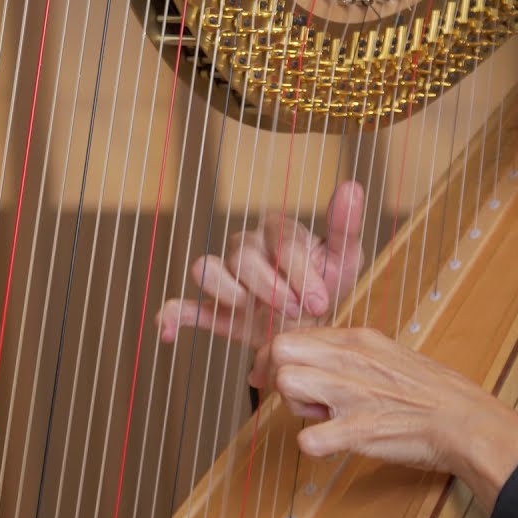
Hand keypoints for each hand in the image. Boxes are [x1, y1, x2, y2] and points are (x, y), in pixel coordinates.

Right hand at [156, 181, 366, 347]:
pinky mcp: (211, 308)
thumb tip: (352, 185)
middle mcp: (244, 247)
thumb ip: (345, 226)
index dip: (299, 272)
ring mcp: (225, 277)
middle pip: (242, 256)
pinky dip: (169, 316)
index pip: (279, 242)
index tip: (320, 301)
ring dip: (226, 291)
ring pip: (207, 270)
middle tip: (295, 310)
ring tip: (244, 308)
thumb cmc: (325, 286)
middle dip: (270, 287)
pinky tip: (165, 332)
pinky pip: (180, 306)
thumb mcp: (345, 259)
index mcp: (275, 230)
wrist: (311, 327)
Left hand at [251, 326, 517, 509]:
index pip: (290, 335)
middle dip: (276, 376)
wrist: (466, 421)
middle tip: (296, 398)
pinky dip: (314, 445)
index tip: (267, 375)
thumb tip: (313, 358)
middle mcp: (351, 360)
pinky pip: (309, 439)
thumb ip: (348, 354)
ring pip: (288, 384)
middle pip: (280, 352)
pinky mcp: (360, 430)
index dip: (270, 358)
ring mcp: (354, 394)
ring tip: (321, 418)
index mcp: (357, 340)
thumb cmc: (431, 393)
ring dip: (295, 406)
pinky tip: (333, 444)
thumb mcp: (386, 355)